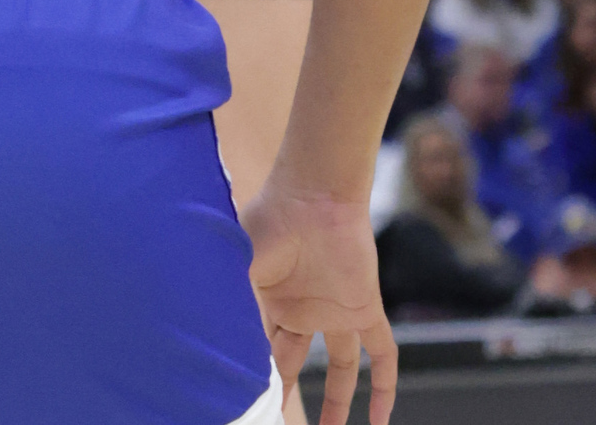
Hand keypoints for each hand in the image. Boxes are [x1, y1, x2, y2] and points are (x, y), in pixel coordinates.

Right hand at [245, 181, 396, 424]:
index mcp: (269, 303)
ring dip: (337, 404)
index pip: (263, 351)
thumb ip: (233, 303)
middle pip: (294, 365)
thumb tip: (210, 342)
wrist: (314, 193)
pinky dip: (385, 387)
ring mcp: (335, 312)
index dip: (258, 380)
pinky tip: (382, 420)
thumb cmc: (271, 220)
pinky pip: (382, 355)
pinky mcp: (364, 309)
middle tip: (278, 422)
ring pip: (340, 369)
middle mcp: (301, 312)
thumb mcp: (242, 266)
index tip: (250, 408)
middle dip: (286, 396)